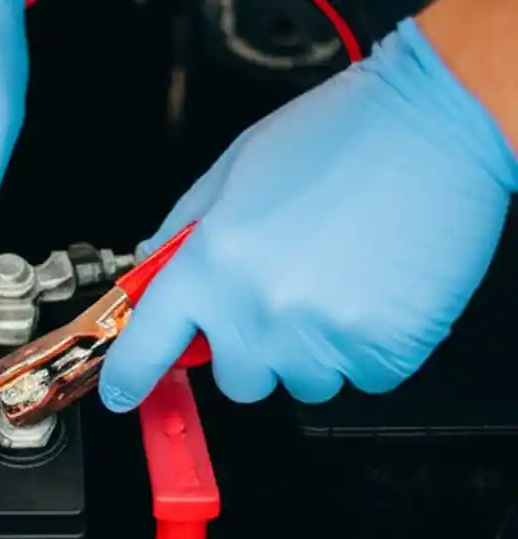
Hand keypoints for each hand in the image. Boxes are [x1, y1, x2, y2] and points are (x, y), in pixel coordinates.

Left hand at [99, 18, 517, 411]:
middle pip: (237, 380)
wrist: (435, 127)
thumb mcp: (232, 169)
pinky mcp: (382, 350)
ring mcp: (320, 337)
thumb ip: (183, 229)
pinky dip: (367, 348)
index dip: (129, 377)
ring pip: (302, 382)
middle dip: (252, 349)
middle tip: (283, 295)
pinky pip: (362, 378)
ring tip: (338, 282)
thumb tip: (153, 270)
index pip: (147, 345)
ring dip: (312, 349)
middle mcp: (256, 310)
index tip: (123, 392)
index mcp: (208, 264)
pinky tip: (373, 293)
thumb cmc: (338, 136)